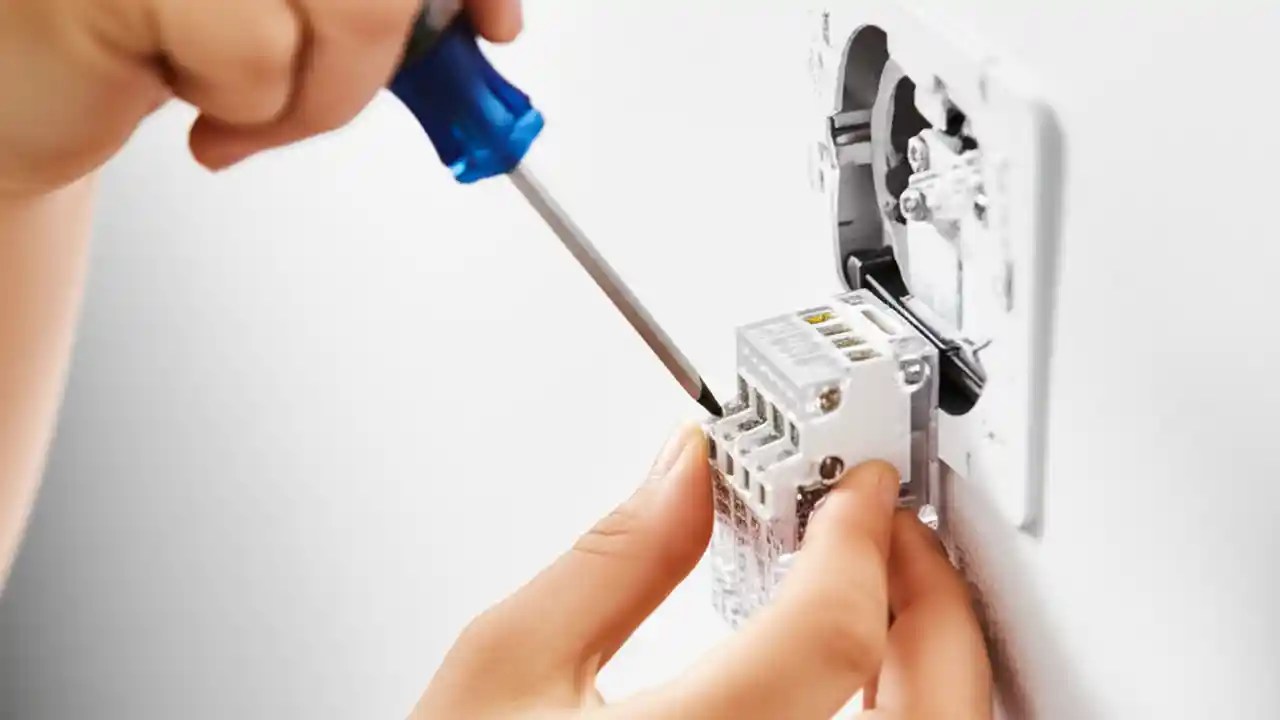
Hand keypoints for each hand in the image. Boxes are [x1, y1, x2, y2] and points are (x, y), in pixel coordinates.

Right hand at [0, 0, 521, 196]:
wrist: (28, 88)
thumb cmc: (160, 35)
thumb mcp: (293, 10)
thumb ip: (386, 6)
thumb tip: (491, 20)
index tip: (492, 24)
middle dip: (378, 59)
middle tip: (321, 94)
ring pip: (353, 9)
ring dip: (310, 96)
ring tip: (237, 102)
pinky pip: (254, 54)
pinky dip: (242, 108)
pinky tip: (180, 93)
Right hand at [413, 425, 991, 718]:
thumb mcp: (504, 667)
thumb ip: (613, 559)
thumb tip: (684, 473)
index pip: (828, 635)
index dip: (858, 538)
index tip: (858, 492)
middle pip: (932, 713)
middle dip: (932, 599)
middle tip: (887, 534)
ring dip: (933, 667)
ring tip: (880, 601)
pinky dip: (910, 719)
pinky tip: (863, 688)